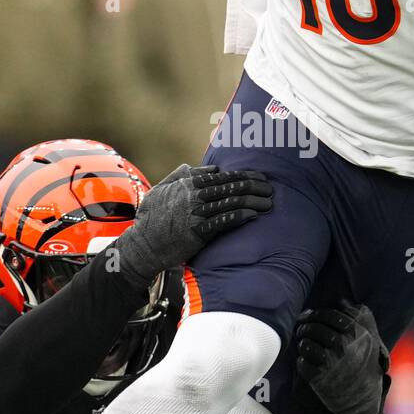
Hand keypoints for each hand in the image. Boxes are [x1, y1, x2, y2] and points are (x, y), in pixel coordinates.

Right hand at [112, 164, 271, 288]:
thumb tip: (211, 168)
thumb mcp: (161, 189)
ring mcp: (195, 214)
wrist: (143, 245)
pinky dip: (240, 216)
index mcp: (187, 184)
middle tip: (270, 189)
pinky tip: (253, 215)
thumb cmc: (152, 218)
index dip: (244, 176)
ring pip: (230, 202)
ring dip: (253, 202)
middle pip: (230, 187)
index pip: (222, 176)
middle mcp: (192, 196)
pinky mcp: (198, 232)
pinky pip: (223, 221)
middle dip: (254, 187)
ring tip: (268, 203)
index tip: (259, 178)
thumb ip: (182, 175)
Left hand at [294, 302, 389, 413]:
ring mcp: (331, 362)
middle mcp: (344, 346)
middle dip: (306, 326)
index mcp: (357, 334)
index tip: (312, 316)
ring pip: (306, 343)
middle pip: (315, 327)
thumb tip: (342, 300)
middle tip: (303, 328)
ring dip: (302, 342)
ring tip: (304, 342)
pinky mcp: (319, 378)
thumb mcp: (371, 340)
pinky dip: (302, 360)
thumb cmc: (366, 365)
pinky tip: (307, 359)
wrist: (363, 399)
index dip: (317, 313)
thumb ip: (360, 318)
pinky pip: (302, 362)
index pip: (329, 315)